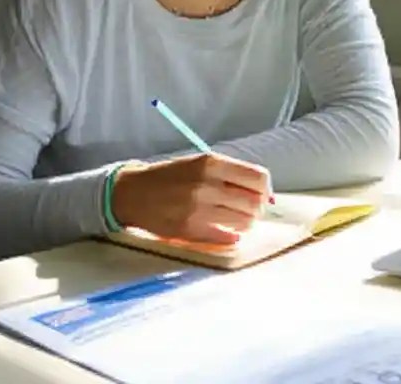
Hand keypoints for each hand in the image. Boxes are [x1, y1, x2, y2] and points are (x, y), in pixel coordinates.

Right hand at [110, 153, 272, 245]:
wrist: (133, 193)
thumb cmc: (171, 177)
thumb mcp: (200, 164)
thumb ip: (232, 175)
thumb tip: (267, 195)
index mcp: (211, 163)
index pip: (258, 178)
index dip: (265, 190)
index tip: (261, 195)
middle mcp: (207, 184)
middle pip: (254, 203)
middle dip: (256, 209)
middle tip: (246, 211)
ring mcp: (198, 208)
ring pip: (244, 222)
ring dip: (244, 224)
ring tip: (232, 220)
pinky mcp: (190, 229)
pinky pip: (227, 238)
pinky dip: (231, 236)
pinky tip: (223, 230)